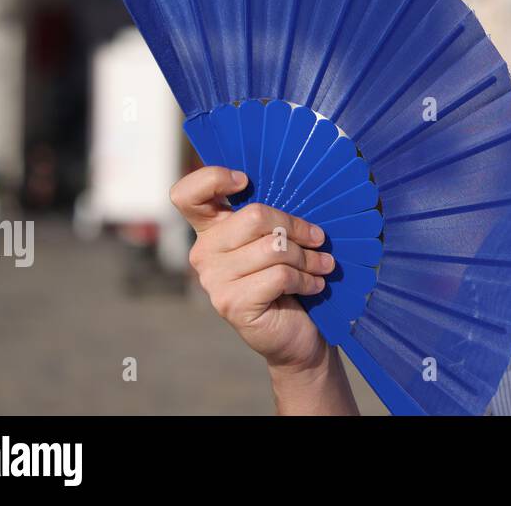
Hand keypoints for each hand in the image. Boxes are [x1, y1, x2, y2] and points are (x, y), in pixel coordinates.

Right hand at [171, 166, 335, 373]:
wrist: (294, 332)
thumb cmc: (289, 278)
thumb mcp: (279, 239)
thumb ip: (273, 217)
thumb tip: (302, 190)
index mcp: (211, 229)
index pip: (187, 194)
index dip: (212, 178)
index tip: (245, 180)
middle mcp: (203, 252)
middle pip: (253, 216)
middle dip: (296, 227)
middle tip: (319, 239)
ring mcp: (212, 280)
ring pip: (273, 248)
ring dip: (308, 257)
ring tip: (322, 265)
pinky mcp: (230, 303)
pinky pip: (279, 275)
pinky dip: (306, 278)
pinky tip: (315, 284)